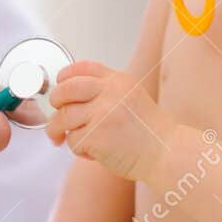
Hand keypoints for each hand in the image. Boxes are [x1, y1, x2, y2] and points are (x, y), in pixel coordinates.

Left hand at [45, 61, 173, 180]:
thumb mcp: (131, 96)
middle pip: (65, 90)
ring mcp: (102, 112)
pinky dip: (79, 150)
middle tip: (58, 116)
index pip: (81, 68)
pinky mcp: (96, 135)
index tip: (60, 88)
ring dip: (61, 131)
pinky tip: (93, 153)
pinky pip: (73, 140)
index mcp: (118, 80)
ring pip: (63, 117)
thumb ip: (106, 90)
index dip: (64, 78)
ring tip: (70, 140)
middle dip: (55, 103)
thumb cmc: (148, 132)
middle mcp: (110, 92)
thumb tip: (69, 93)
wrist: (166, 153)